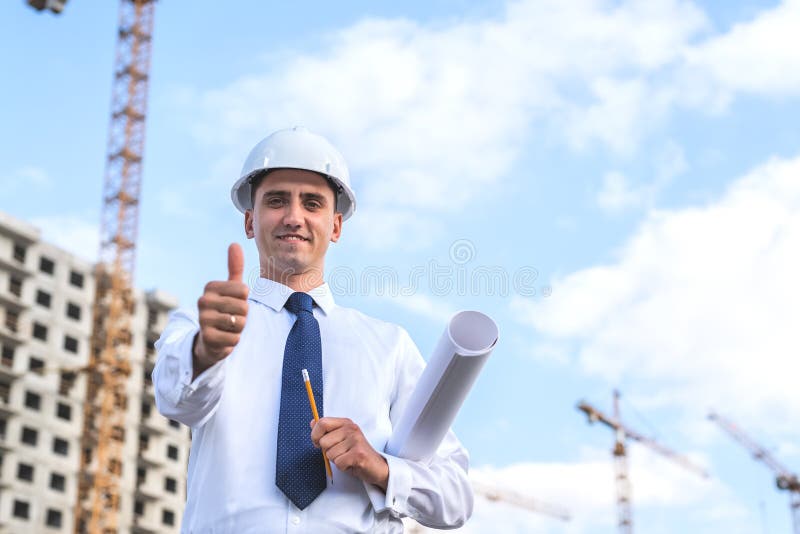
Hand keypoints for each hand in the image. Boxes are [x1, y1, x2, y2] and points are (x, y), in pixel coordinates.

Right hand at [193, 243, 248, 378]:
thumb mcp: (231, 289)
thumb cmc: (225, 310)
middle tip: (231, 318)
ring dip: (239, 328)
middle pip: (243, 307)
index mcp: (210, 287)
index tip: (233, 303)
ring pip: (239, 322)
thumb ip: (235, 268)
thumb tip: (235, 244)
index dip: (244, 300)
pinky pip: (234, 338)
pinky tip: (224, 339)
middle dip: (243, 315)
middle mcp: (203, 301)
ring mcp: (203, 319)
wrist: (210, 340)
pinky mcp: (206, 337)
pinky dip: (234, 340)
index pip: (244, 290)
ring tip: (228, 328)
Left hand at [310, 417, 388, 490]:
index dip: (315, 435)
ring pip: (330, 454)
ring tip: (348, 458)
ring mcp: (356, 440)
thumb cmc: (356, 454)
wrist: (376, 467)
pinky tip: (352, 464)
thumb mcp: (341, 439)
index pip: (322, 423)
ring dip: (337, 460)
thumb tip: (312, 422)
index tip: (318, 443)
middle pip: (324, 441)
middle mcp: (351, 429)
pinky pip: (338, 463)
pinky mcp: (358, 454)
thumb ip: (327, 431)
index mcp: (346, 423)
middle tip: (341, 453)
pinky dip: (343, 467)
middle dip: (328, 452)